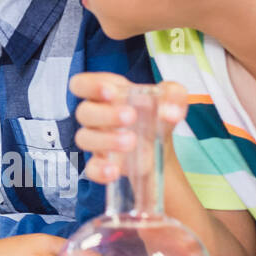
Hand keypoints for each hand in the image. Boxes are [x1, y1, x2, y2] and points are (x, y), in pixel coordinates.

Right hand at [68, 72, 188, 184]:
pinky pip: (90, 168)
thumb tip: (171, 111)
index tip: (110, 93)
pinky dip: (100, 170)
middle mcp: (96, 115)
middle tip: (131, 117)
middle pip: (83, 112)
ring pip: (84, 138)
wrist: (159, 147)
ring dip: (106, 140)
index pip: (82, 84)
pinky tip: (114, 170)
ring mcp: (96, 139)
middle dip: (105, 115)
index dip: (90, 86)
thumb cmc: (154, 116)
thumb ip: (173, 95)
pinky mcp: (101, 162)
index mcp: (106, 93)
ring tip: (131, 142)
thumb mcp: (170, 98)